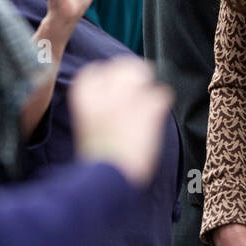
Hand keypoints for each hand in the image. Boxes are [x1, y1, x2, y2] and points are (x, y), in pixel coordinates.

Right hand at [70, 59, 173, 186]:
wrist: (109, 180)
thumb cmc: (97, 162)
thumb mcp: (87, 130)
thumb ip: (97, 110)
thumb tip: (112, 99)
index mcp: (84, 98)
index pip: (95, 71)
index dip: (107, 76)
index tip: (114, 85)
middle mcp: (105, 94)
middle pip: (121, 66)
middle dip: (132, 71)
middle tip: (141, 81)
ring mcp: (128, 100)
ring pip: (143, 73)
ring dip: (148, 84)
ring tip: (152, 94)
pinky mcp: (149, 112)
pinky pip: (161, 94)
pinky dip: (162, 101)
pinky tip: (160, 109)